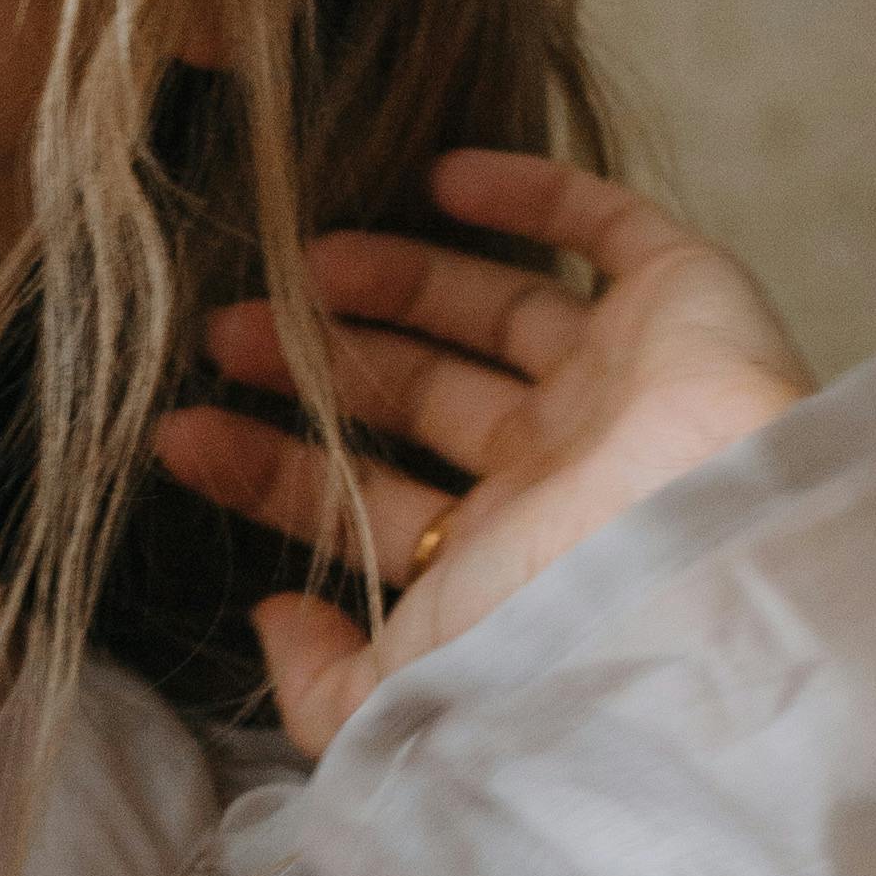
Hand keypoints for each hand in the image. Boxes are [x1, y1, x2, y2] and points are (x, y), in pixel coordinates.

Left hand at [150, 148, 807, 757]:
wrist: (695, 585)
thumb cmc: (550, 647)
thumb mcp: (396, 700)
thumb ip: (320, 685)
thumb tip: (270, 622)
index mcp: (506, 568)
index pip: (370, 508)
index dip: (272, 473)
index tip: (180, 435)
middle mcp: (566, 480)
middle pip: (422, 403)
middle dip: (320, 368)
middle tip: (223, 333)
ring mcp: (624, 392)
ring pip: (499, 317)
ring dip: (400, 282)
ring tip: (303, 262)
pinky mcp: (685, 308)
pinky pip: (611, 231)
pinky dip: (536, 194)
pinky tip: (441, 175)